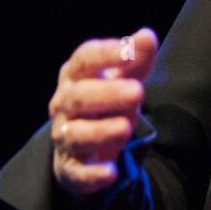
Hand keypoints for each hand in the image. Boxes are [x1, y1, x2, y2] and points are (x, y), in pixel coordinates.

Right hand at [49, 28, 158, 202]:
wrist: (82, 149)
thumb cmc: (103, 104)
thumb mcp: (120, 81)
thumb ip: (135, 62)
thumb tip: (146, 35)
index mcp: (75, 77)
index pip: (84, 59)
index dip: (106, 53)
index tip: (130, 49)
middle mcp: (64, 105)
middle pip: (79, 96)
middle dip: (107, 94)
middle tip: (137, 92)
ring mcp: (65, 138)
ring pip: (76, 135)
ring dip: (100, 131)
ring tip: (126, 127)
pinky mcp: (71, 169)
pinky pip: (78, 173)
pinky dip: (93, 174)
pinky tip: (110, 171)